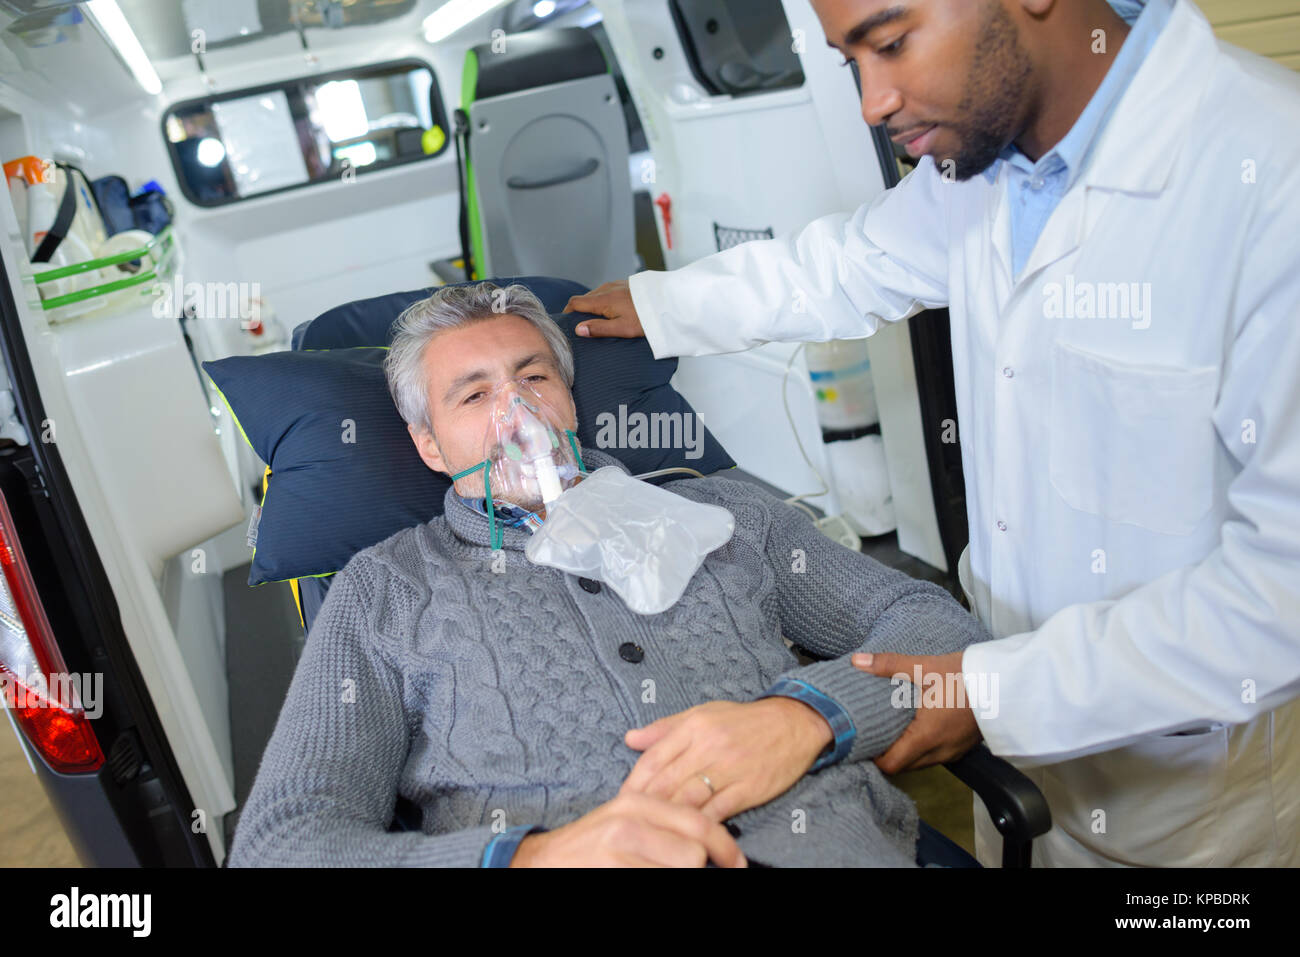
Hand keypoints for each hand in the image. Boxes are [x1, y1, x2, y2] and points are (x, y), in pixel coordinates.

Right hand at [508, 791, 746, 866]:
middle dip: (696, 868)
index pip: (698, 822)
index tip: (737, 864)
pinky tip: (641, 876)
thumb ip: (664, 821)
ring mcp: (618, 849)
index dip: (726, 847)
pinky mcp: (613, 870)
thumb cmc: (592, 846)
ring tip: (658, 870)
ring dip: (676, 876)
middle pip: (694, 852)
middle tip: (694, 872)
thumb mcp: (625, 819)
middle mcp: (629, 821)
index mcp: (637, 801)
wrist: (547, 862)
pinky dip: (659, 883)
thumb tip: (710, 840)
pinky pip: (659, 882)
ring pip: (681, 869)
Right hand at [562, 279, 645, 338]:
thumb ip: (599, 329)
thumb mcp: (623, 328)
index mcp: (603, 299)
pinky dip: (603, 301)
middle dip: (579, 310)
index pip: (575, 303)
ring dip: (592, 305)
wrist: (669, 300)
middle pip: (584, 298)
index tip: (567, 323)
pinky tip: (612, 311)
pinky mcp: (625, 284)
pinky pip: (607, 291)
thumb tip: (578, 329)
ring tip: (596, 320)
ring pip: (596, 294)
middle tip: (581, 325)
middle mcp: (606, 289)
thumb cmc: (647, 318)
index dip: (567, 313)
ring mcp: (616, 284)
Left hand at [619, 699, 832, 822]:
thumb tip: (630, 739)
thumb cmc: (744, 720)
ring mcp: (730, 768)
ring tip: (654, 829)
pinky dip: (699, 824)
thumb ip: (665, 728)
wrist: (794, 723)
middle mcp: (709, 746)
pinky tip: (686, 833)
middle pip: (666, 782)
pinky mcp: (749, 788)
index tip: (622, 799)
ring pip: (688, 799)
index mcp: (695, 726)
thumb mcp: (703, 713)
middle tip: (631, 820)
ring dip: (668, 817)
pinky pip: (717, 811)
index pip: (654, 757)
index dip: (634, 782)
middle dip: (645, 804)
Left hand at [851, 651, 981, 773]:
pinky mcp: (963, 747)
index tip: (860, 739)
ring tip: (890, 728)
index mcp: (926, 736)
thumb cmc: (966, 675)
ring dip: (903, 751)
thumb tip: (857, 661)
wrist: (1007, 680)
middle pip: (902, 766)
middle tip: (870, 732)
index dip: (871, 756)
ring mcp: (953, 751)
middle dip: (885, 754)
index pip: (890, 764)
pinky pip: (934, 756)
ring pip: (918, 762)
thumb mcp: (924, 667)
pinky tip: (915, 727)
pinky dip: (920, 748)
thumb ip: (888, 665)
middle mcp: (939, 751)